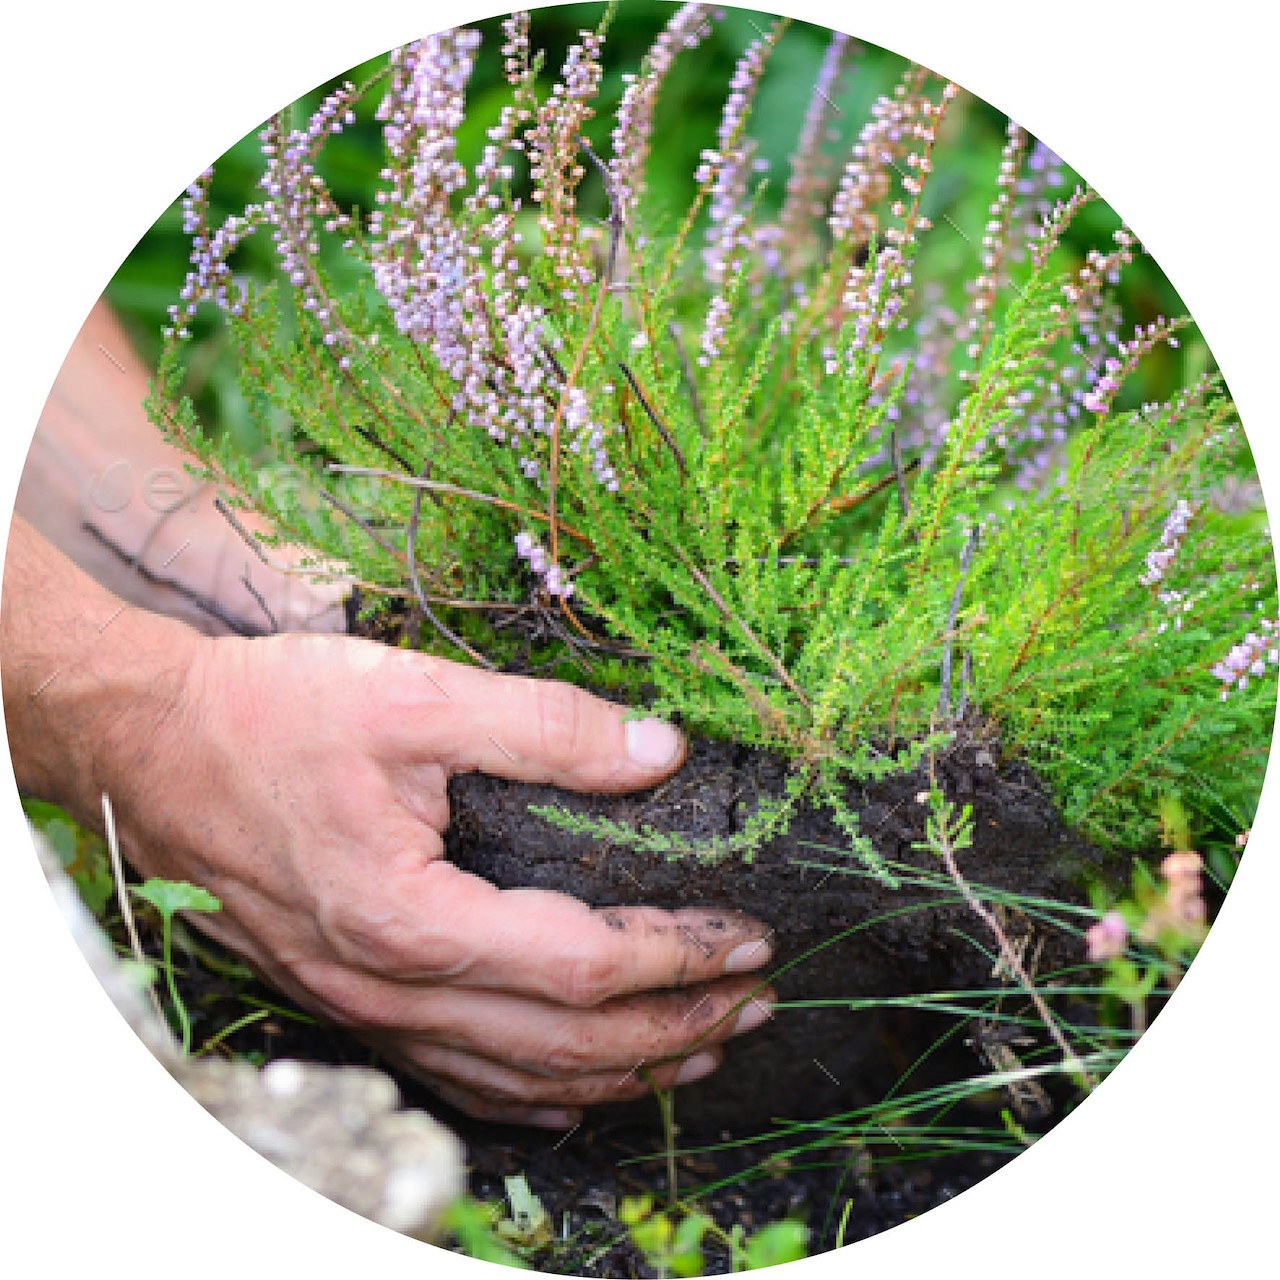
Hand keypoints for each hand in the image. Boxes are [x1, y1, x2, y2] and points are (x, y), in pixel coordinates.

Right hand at [102, 630, 775, 1127]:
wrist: (151, 746)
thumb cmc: (273, 717)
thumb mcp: (415, 696)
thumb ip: (545, 724)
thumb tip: (659, 752)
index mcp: (411, 919)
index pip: (582, 967)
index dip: (678, 959)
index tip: (749, 938)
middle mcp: (388, 988)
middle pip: (564, 1044)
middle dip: (674, 1028)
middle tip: (755, 1004)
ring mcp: (362, 1009)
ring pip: (516, 1078)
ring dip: (619, 1072)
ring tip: (699, 1053)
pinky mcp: (346, 999)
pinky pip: (454, 1076)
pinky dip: (533, 1093)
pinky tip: (576, 1090)